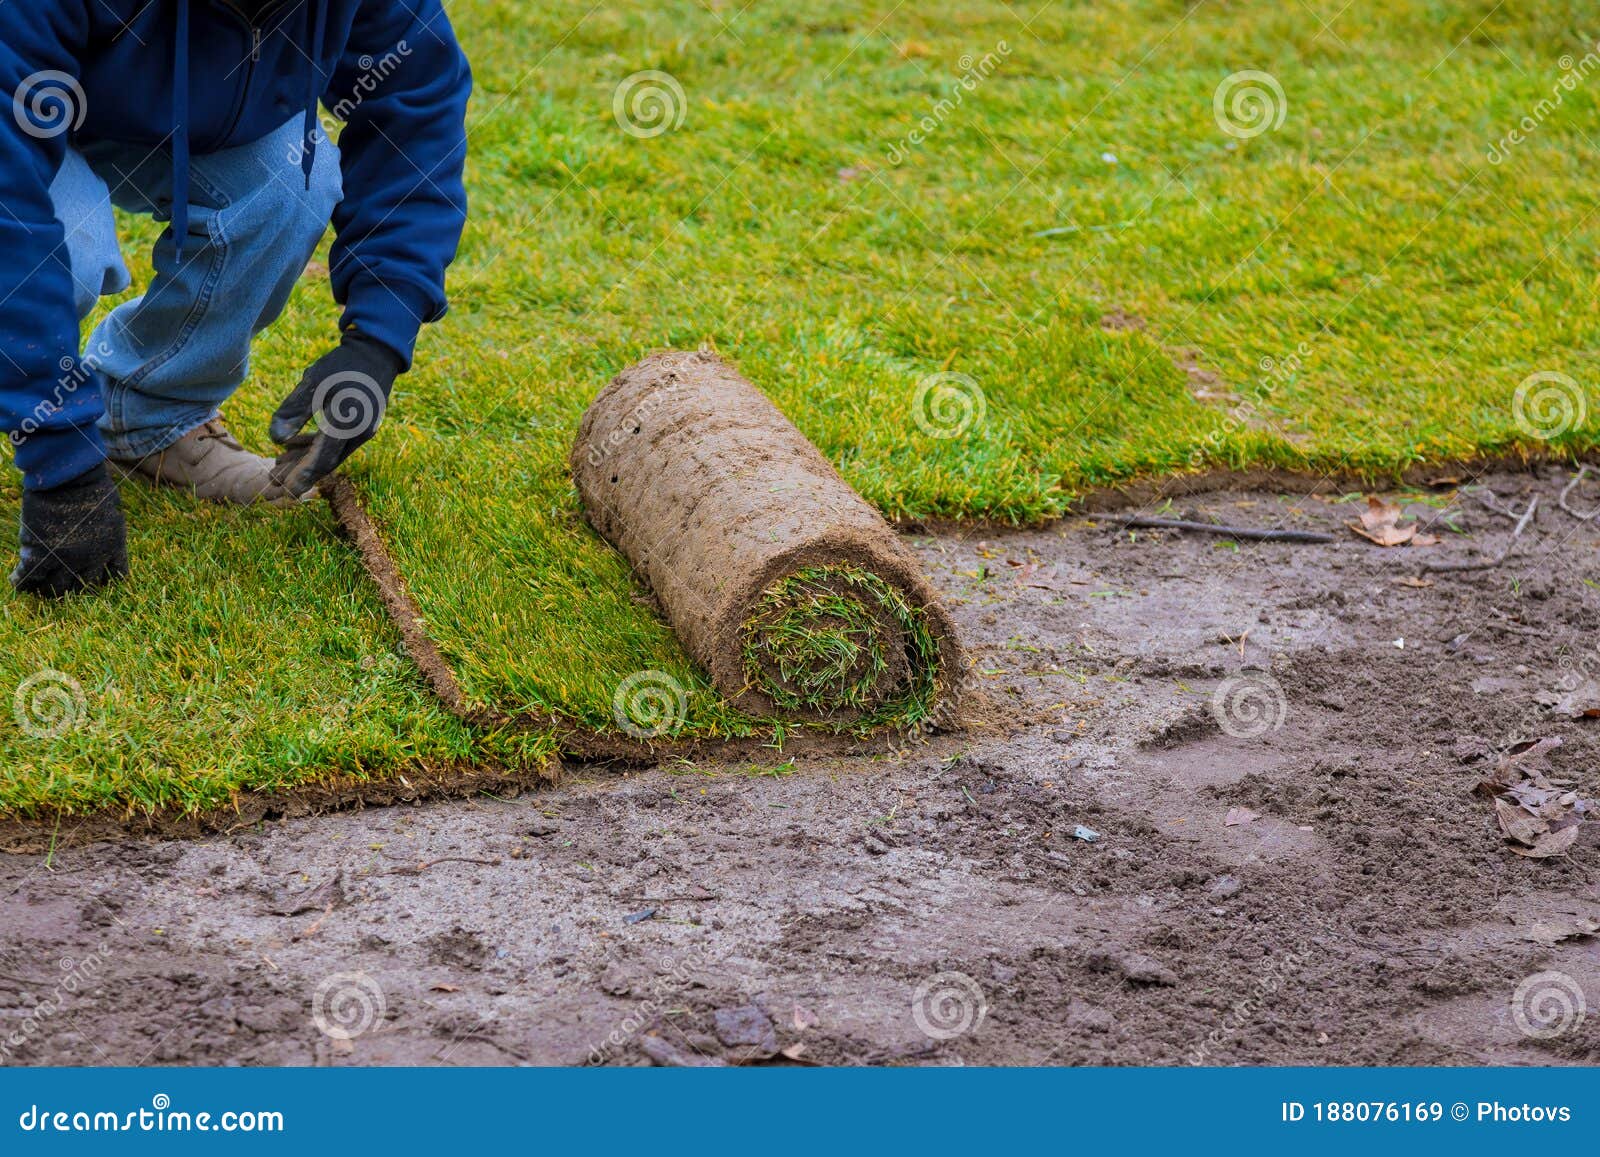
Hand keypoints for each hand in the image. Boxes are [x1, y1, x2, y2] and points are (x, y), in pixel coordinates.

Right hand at [10, 463, 128, 597]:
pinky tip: (17, 581)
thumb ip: (107, 528)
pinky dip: (22, 582)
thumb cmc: (90, 484)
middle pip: (82, 587)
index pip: (115, 577)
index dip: (102, 578)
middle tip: (56, 586)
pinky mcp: (40, 555)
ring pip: (56, 589)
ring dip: (46, 589)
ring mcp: (67, 559)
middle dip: (70, 588)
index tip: (90, 577)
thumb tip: (102, 531)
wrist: (69, 477)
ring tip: (37, 587)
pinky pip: (29, 578)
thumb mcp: (111, 508)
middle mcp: (92, 559)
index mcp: (113, 547)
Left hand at [269, 334, 403, 496]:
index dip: (303, 476)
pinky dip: (316, 447)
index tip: (286, 491)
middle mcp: (360, 433)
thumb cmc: (342, 364)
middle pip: (326, 461)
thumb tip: (274, 439)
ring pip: (331, 454)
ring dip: (305, 460)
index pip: (322, 459)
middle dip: (299, 472)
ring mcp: (364, 431)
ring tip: (278, 463)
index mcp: (348, 424)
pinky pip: (338, 444)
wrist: (376, 352)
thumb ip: (294, 411)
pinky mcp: (363, 426)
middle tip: (273, 479)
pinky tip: (295, 445)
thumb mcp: (313, 383)